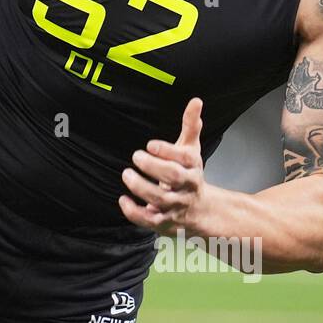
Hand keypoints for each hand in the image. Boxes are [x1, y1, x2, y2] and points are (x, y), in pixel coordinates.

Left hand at [119, 97, 205, 233]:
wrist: (200, 209)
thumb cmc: (189, 173)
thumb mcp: (191, 150)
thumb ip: (190, 126)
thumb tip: (195, 101)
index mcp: (193, 167)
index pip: (185, 158)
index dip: (167, 150)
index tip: (150, 144)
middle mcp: (187, 186)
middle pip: (173, 177)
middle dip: (153, 166)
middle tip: (136, 156)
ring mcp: (176, 205)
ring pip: (160, 199)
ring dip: (140, 187)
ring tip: (126, 174)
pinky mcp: (164, 221)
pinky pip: (149, 220)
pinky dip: (134, 212)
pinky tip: (123, 199)